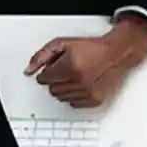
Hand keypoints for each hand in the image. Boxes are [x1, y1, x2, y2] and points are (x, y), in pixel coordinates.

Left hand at [24, 15, 146, 107]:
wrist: (118, 53)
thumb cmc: (94, 48)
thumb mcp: (64, 43)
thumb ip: (42, 55)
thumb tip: (29, 70)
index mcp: (70, 67)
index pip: (43, 78)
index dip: (49, 71)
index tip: (57, 66)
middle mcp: (79, 81)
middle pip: (52, 89)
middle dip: (57, 80)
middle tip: (68, 70)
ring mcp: (88, 92)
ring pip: (62, 97)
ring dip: (66, 88)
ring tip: (77, 76)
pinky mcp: (95, 100)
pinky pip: (74, 103)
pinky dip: (76, 95)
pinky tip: (83, 84)